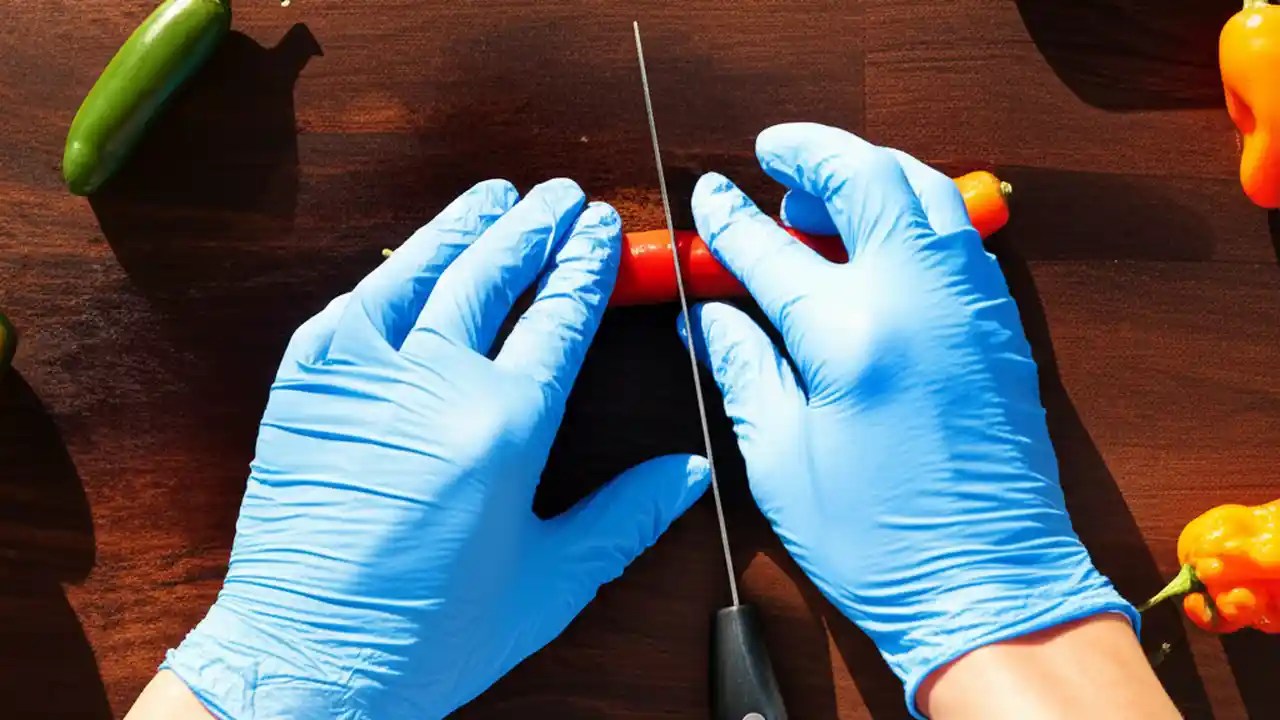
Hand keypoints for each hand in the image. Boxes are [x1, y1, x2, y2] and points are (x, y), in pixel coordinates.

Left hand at [161, 179, 709, 718]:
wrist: (308, 660)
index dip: (586, 264)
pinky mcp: (306, 382)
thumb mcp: (550, 579)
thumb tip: (690, 473)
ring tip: (497, 196)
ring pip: (422, 268)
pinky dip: (396, 270)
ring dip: (465, 224)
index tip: (603, 232)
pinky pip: (357, 302)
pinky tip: (418, 258)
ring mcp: (361, 373)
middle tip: (562, 199)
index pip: (559, 315)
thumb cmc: (431, 632)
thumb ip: (625, 515)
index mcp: (503, 425)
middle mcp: (432, 381)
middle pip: (494, 272)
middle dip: (535, 226)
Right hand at [682, 124, 1136, 716]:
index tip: (708, 200)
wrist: (992, 589)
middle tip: (771, 156)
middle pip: (867, 178)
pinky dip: (913, 209)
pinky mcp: (999, 326)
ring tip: (819, 193)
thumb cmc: (881, 543)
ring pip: (925, 189)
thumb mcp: (782, 461)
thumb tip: (707, 316)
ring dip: (869, 171)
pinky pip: (956, 232)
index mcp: (851, 336)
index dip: (729, 219)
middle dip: (812, 152)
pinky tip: (879, 238)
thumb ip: (743, 369)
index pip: (772, 248)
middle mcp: (920, 300)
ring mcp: (970, 306)